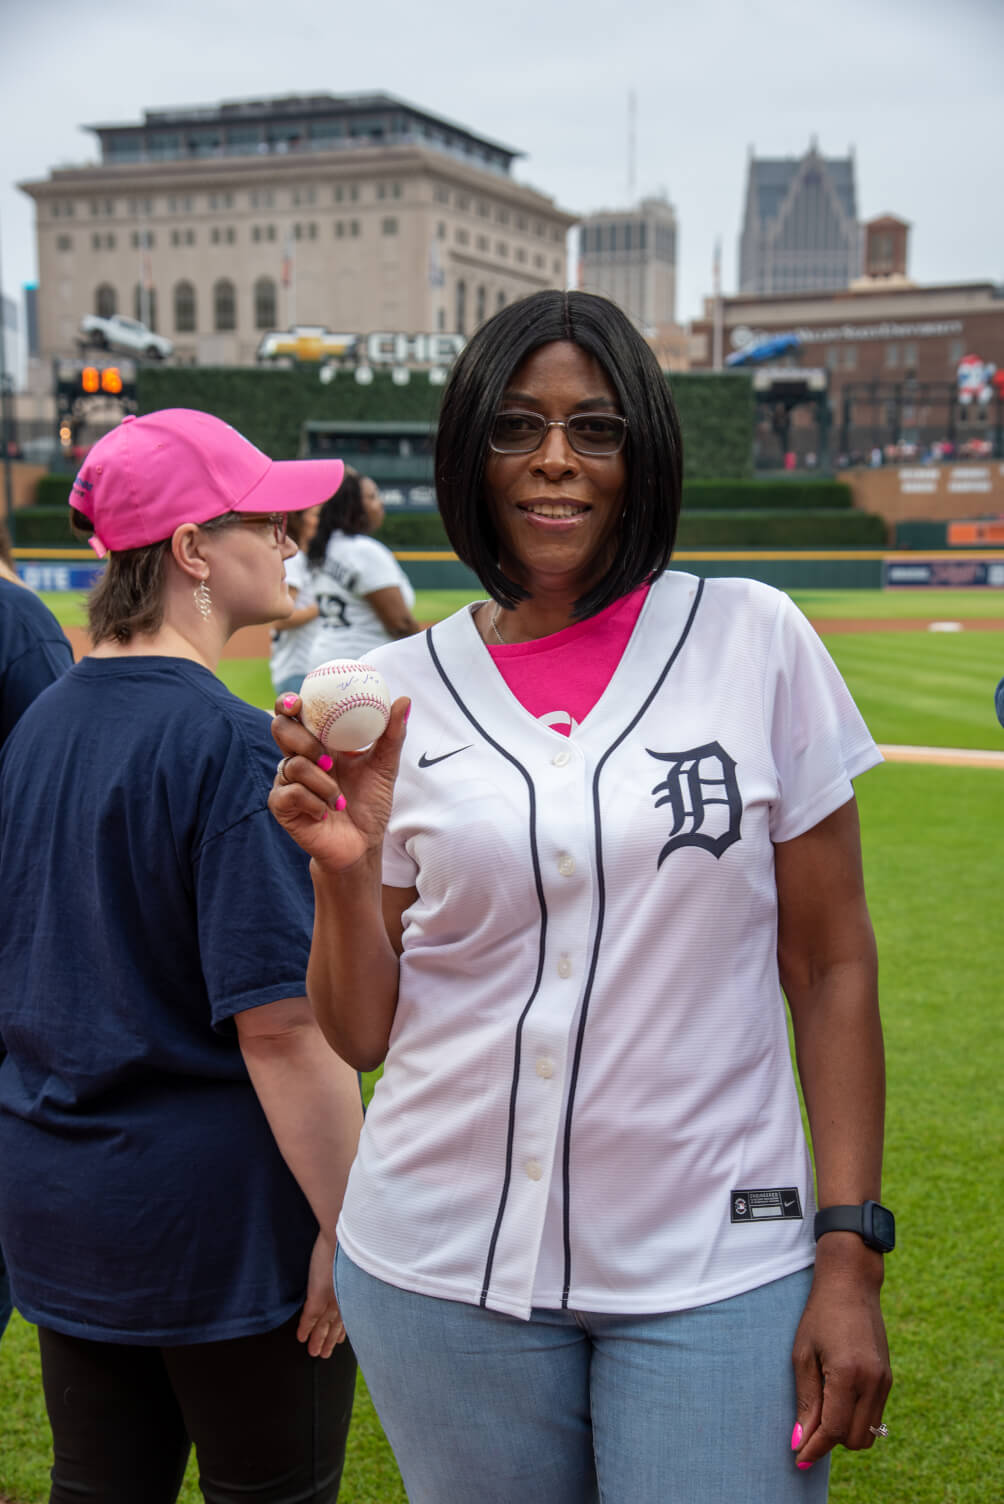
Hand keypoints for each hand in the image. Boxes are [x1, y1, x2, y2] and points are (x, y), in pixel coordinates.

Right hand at [268, 692, 409, 872]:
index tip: (298, 701)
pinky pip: (291, 792)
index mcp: (319, 742)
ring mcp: (287, 781)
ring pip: (292, 765)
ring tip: (339, 800)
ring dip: (323, 784)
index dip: (288, 702)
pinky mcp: (281, 805)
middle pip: (281, 729)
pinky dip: (314, 802)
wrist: (362, 844)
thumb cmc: (369, 804)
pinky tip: (326, 812)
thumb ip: (391, 735)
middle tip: (329, 761)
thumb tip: (404, 700)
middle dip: (305, 741)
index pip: (295, 713)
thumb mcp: (384, 767)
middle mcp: (298, 757)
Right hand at [296, 1230, 344, 1358]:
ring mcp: (330, 1297)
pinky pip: (310, 1317)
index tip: (341, 1341)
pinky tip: (300, 1337)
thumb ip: (354, 1272)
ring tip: (313, 1353)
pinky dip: (305, 1328)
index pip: (348, 1316)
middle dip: (331, 1340)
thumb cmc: (350, 1241)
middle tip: (324, 1355)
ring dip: (318, 1340)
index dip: (343, 1330)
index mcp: (354, 1290)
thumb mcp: (356, 1261)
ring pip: (323, 1326)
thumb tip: (357, 1271)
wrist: (341, 1232)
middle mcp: (345, 1298)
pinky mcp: (317, 1294)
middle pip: (336, 1325)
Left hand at [791, 1237, 891, 1468]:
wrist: (852, 1283)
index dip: (814, 1447)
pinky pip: (874, 1416)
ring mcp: (884, 1381)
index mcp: (848, 1374)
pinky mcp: (888, 1379)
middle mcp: (872, 1382)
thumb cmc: (820, 1315)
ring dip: (844, 1433)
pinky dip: (855, 1419)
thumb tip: (800, 1440)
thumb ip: (805, 1400)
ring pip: (868, 1433)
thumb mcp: (803, 1355)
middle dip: (829, 1442)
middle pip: (853, 1439)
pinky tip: (836, 1403)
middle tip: (805, 1433)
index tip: (798, 1458)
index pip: (833, 1430)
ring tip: (820, 1414)